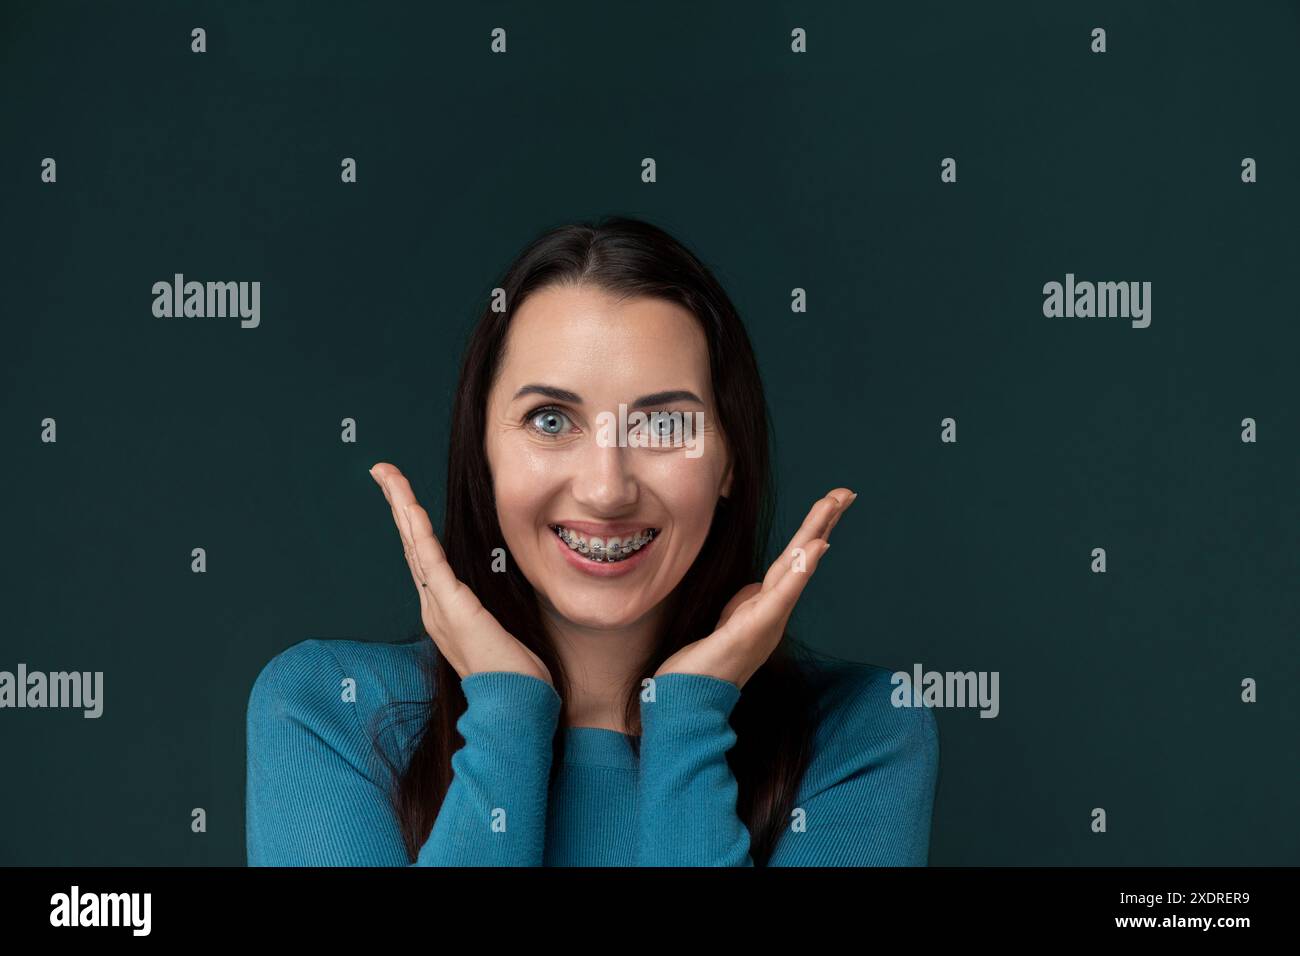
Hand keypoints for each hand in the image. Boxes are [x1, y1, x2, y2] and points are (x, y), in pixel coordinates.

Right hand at [369, 462, 552, 684]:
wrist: (514, 707)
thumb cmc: (515, 678)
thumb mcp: (499, 636)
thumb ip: (490, 616)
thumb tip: (494, 605)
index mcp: (444, 610)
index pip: (424, 556)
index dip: (412, 524)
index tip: (404, 497)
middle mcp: (434, 606)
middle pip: (411, 544)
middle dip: (397, 504)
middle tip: (382, 471)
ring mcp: (439, 606)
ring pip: (415, 546)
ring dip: (401, 507)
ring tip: (387, 476)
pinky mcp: (453, 608)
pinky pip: (431, 562)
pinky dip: (419, 533)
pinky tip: (410, 508)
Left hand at [655, 487, 856, 688]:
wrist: (690, 702)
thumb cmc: (705, 666)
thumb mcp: (725, 623)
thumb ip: (743, 603)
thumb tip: (755, 586)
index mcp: (766, 608)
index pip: (792, 561)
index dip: (812, 531)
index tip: (830, 504)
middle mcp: (773, 612)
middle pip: (801, 558)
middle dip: (823, 523)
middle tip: (846, 492)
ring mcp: (766, 621)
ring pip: (795, 569)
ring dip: (816, 535)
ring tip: (833, 507)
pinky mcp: (753, 629)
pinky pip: (781, 595)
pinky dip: (802, 570)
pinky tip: (816, 548)